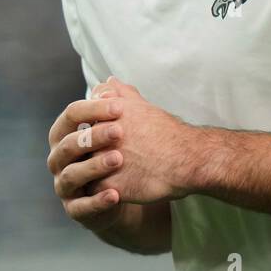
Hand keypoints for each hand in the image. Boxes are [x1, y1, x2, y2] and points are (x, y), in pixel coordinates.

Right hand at [47, 93, 126, 230]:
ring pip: (73, 174)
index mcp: (63, 134)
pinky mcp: (74, 209)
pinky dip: (98, 201)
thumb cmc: (109, 153)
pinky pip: (82, 206)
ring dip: (95, 166)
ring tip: (119, 159)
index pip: (71, 115)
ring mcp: (63, 185)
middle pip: (69, 144)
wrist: (115, 194)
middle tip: (120, 131)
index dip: (94, 109)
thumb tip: (111, 81)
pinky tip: (116, 194)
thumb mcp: (112, 130)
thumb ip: (112, 107)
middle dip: (93, 136)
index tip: (120, 106)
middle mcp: (57, 159)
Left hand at [88, 76, 197, 204]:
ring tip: (115, 174)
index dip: (91, 133)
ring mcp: (105, 161)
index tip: (107, 140)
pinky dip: (102, 191)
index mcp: (106, 115)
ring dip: (94, 172)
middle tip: (115, 159)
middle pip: (81, 146)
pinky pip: (95, 190)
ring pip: (84, 168)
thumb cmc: (168, 133)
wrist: (189, 159)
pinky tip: (118, 187)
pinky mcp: (111, 185)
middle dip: (90, 153)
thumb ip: (121, 94)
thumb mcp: (143, 107)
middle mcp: (101, 136)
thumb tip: (109, 80)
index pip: (81, 123)